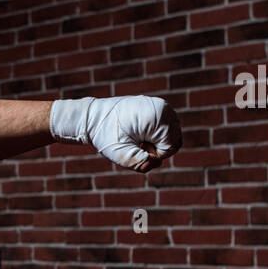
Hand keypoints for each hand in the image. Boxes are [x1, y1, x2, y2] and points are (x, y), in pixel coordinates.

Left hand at [50, 96, 181, 172]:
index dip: (154, 155)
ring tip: (136, 139)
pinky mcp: (156, 107)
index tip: (136, 148)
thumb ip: (140, 163)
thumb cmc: (106, 135)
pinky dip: (154, 135)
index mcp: (158, 117)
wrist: (93, 118)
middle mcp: (163, 108)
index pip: (171, 147)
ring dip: (156, 142)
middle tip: (136, 145)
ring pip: (171, 135)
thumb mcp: (121, 154)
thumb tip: (157, 162)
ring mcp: (161, 105)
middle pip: (174, 140)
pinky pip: (165, 128)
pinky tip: (138, 133)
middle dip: (157, 148)